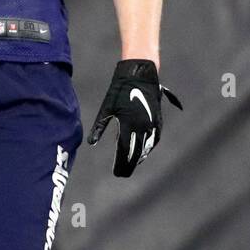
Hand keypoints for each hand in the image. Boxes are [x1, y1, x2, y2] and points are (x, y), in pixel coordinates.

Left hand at [87, 58, 181, 176]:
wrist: (140, 75)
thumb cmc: (120, 90)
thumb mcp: (106, 108)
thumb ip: (100, 127)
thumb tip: (92, 143)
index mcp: (128, 124)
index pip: (124, 151)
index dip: (120, 164)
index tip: (116, 173)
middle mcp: (141, 127)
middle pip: (136, 153)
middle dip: (129, 164)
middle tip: (122, 174)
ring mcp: (151, 124)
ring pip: (147, 148)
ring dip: (139, 157)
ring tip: (132, 165)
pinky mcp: (157, 120)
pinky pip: (154, 139)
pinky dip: (149, 148)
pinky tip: (144, 152)